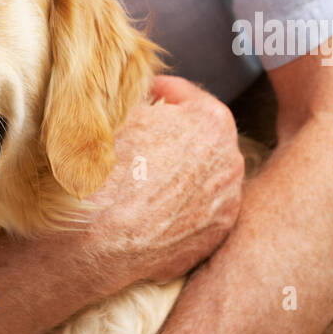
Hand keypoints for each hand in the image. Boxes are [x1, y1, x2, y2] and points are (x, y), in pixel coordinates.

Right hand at [71, 74, 245, 294]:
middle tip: (141, 133)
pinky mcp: (216, 234)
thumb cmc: (108, 173)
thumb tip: (142, 98)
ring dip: (178, 167)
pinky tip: (150, 203)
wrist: (102, 242)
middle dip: (172, 130)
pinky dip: (180, 201)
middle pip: (198, 132)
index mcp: (211, 120)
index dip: (156, 91)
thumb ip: (142, 98)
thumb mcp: (121, 114)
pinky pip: (199, 205)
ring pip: (201, 170)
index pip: (182, 92)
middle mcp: (230, 160)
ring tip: (143, 171)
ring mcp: (227, 201)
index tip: (141, 96)